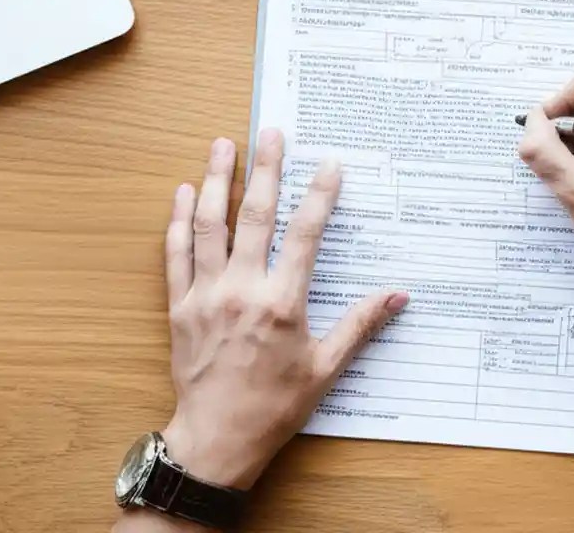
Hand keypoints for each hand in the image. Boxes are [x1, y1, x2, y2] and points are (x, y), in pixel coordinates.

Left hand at [161, 131, 408, 489]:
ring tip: (222, 145)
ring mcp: (205, 295)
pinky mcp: (179, 307)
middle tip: (271, 132)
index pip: (304, 234)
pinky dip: (179, 221)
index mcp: (282, 303)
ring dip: (217, 180)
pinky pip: (176, 254)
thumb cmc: (274, 407)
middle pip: (255, 215)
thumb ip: (360, 325)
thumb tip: (397, 296)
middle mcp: (242, 290)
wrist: (216, 440)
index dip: (320, 195)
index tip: (329, 165)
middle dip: (266, 168)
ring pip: (210, 225)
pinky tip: (185, 193)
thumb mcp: (325, 369)